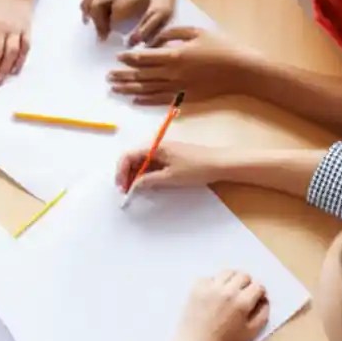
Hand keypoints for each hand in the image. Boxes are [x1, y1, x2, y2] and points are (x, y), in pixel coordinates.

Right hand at [81, 0, 176, 44]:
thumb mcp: (162, 10)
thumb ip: (148, 28)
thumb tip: (130, 44)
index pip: (108, 20)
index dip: (107, 32)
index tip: (108, 41)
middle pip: (95, 10)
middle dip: (98, 25)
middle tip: (103, 37)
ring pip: (88, 0)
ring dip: (89, 14)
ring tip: (94, 25)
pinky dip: (87, 4)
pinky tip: (92, 12)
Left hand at [108, 27, 254, 104]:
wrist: (241, 71)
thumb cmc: (221, 47)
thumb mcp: (197, 32)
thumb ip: (172, 34)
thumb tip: (154, 39)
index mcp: (175, 55)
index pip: (144, 57)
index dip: (129, 58)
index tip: (117, 57)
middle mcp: (173, 73)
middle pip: (141, 75)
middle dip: (123, 75)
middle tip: (108, 76)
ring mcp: (178, 88)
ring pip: (147, 89)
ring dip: (129, 89)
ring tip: (114, 88)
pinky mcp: (185, 98)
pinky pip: (160, 100)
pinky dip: (145, 100)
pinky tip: (134, 99)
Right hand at [116, 142, 233, 192]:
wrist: (220, 163)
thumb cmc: (195, 168)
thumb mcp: (169, 178)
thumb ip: (148, 181)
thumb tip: (133, 186)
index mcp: (155, 148)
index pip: (128, 156)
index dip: (121, 172)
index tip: (122, 188)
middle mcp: (157, 147)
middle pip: (134, 159)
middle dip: (127, 175)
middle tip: (127, 192)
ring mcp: (165, 152)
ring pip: (143, 163)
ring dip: (137, 176)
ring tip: (137, 192)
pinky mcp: (172, 158)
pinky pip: (153, 166)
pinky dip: (148, 175)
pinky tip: (149, 186)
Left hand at [173, 271, 268, 340]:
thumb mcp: (251, 333)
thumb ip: (262, 314)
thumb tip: (264, 300)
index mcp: (242, 302)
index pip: (257, 286)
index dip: (259, 292)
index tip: (256, 298)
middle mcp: (227, 291)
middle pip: (243, 275)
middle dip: (247, 284)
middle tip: (243, 295)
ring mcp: (210, 288)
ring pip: (227, 272)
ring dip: (231, 280)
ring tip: (229, 293)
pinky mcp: (196, 288)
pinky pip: (209, 277)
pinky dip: (214, 283)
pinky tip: (213, 295)